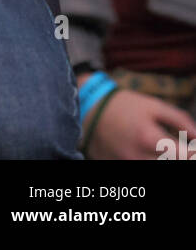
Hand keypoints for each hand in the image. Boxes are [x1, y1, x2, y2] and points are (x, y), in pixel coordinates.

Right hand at [81, 84, 195, 158]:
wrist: (89, 110)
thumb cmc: (125, 106)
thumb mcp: (153, 105)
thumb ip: (179, 119)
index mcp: (149, 138)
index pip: (185, 156)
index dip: (194, 153)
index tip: (194, 148)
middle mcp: (138, 157)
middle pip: (172, 165)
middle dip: (179, 156)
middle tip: (178, 149)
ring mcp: (128, 166)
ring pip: (158, 168)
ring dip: (163, 159)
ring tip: (160, 148)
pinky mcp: (119, 169)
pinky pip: (143, 169)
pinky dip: (149, 161)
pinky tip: (149, 153)